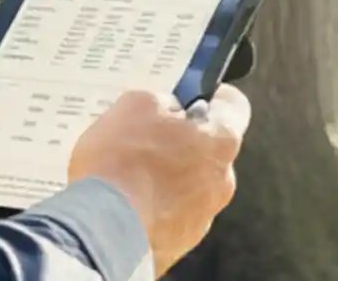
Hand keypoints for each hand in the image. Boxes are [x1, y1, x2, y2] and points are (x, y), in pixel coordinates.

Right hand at [68, 86, 250, 275]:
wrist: (103, 230)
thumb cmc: (123, 162)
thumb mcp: (135, 105)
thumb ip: (160, 101)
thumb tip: (165, 110)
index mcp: (221, 141)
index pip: (234, 107)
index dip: (212, 96)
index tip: (192, 95)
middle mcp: (222, 180)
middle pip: (207, 148)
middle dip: (181, 139)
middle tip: (145, 135)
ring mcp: (202, 216)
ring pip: (188, 183)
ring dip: (164, 175)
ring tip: (126, 172)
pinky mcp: (179, 242)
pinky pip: (169, 213)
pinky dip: (151, 205)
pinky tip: (123, 200)